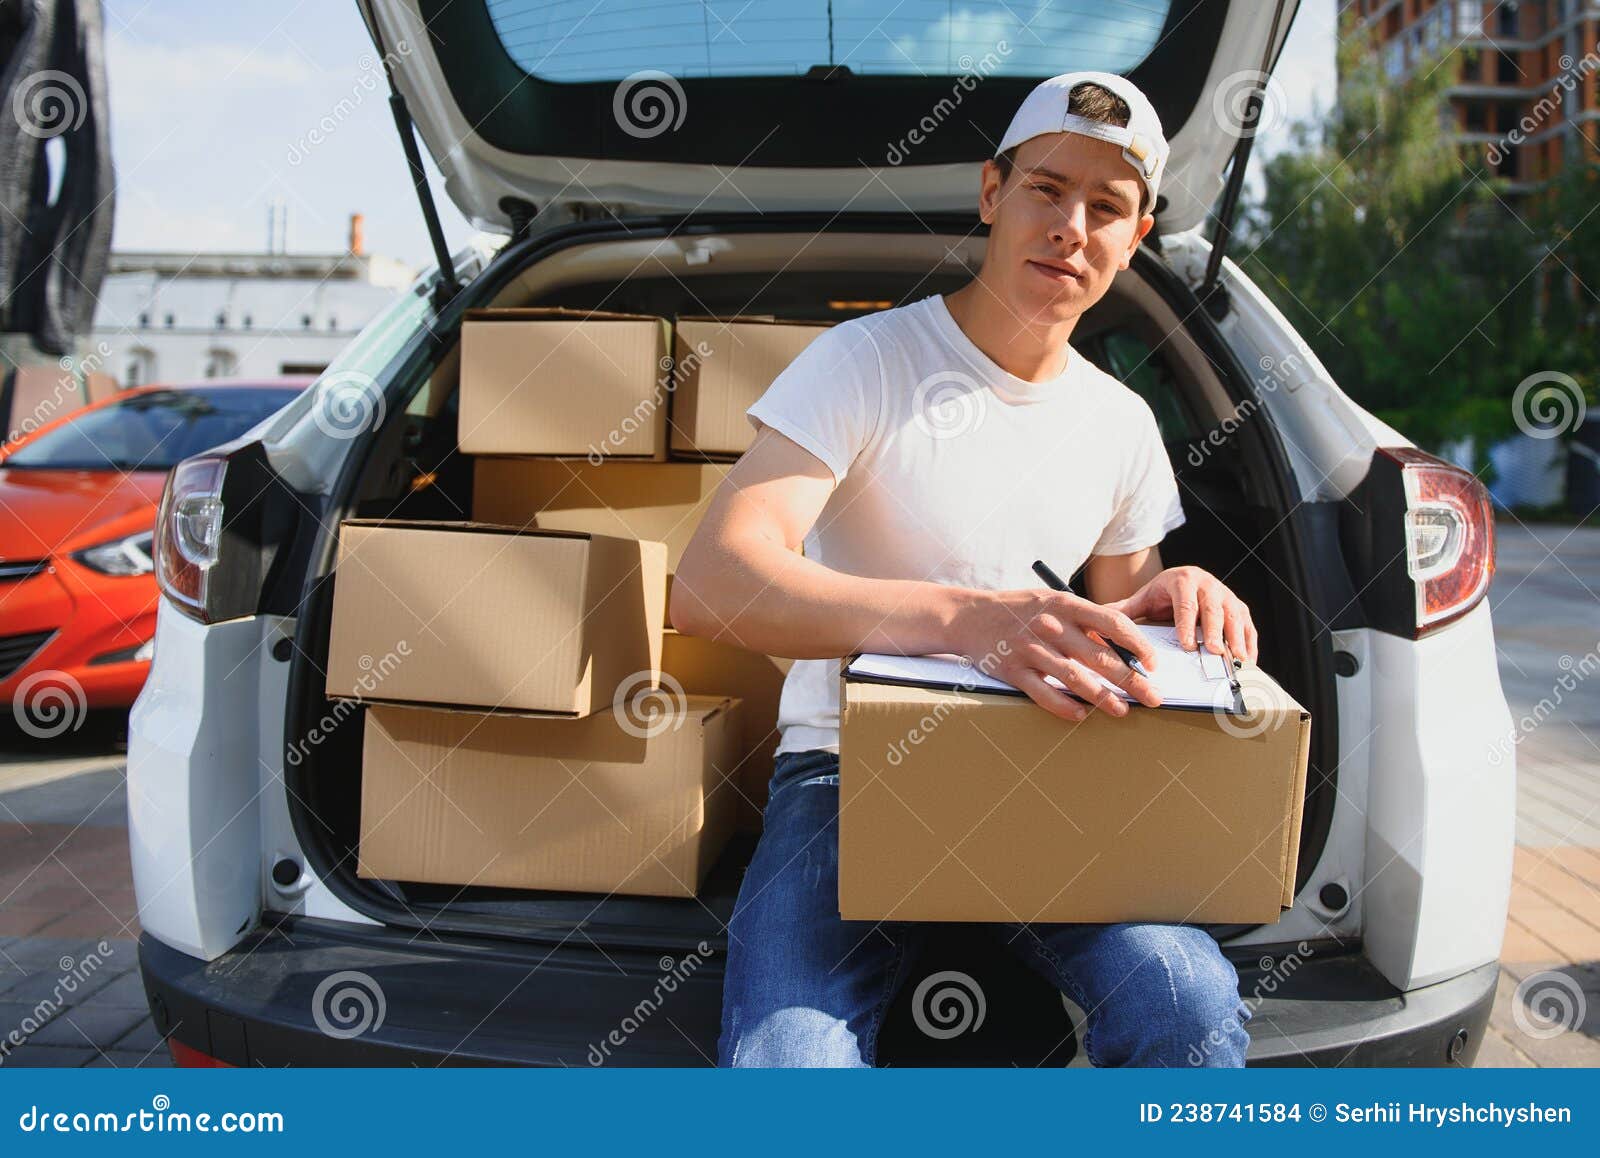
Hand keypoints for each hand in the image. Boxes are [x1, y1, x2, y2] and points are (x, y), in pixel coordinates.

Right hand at [951, 587, 1164, 722]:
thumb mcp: (1053, 602)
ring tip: (1123, 711)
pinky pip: (1043, 693)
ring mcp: (1031, 649)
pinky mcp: (1013, 670)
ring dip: (1103, 698)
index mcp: (1065, 604)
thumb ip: (1085, 621)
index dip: (1138, 645)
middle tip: (1153, 697)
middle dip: (1132, 680)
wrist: (970, 616)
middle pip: (1100, 657)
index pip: (1113, 623)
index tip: (1153, 664)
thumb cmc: (1020, 609)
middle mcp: (1051, 626)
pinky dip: (1064, 706)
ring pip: (1075, 679)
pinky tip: (1081, 716)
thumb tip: (1124, 648)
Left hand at [1105, 565, 1257, 663]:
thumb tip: (1096, 622)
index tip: (1187, 645)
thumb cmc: (1161, 595)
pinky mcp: (1240, 608)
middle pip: (1214, 609)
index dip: (1187, 624)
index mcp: (1182, 580)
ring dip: (1236, 639)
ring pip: (1235, 616)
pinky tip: (1247, 662)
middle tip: (1214, 652)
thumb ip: (1123, 611)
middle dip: (1215, 631)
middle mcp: (1208, 584)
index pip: (1186, 603)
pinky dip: (1249, 644)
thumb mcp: (1142, 599)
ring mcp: (1227, 595)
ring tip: (1235, 660)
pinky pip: (1248, 626)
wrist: (1183, 581)